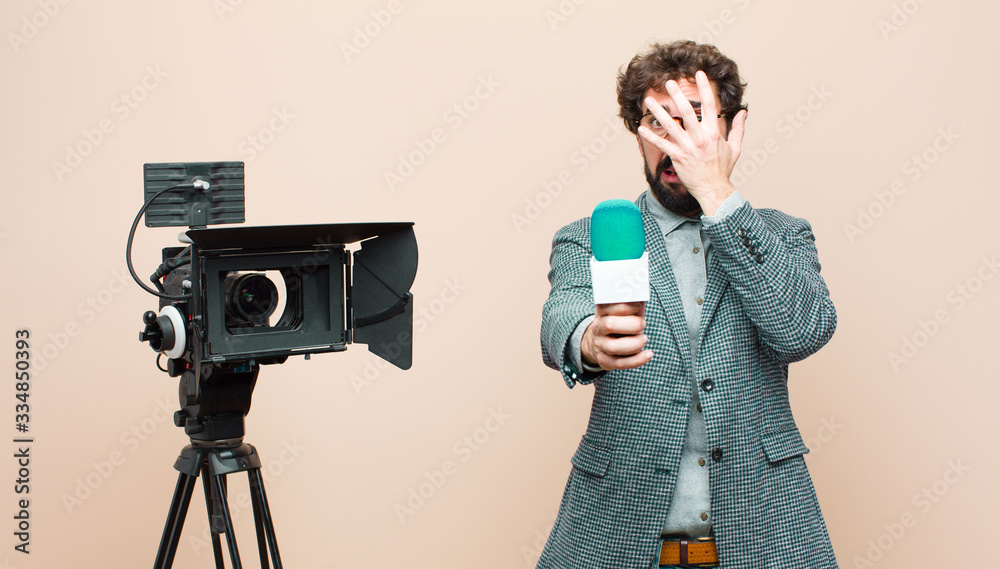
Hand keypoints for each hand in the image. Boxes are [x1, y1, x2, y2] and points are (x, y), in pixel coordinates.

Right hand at [581, 302, 652, 369]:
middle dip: (632, 325)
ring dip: (635, 344)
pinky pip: (619, 363)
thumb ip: (634, 302)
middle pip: (609, 325)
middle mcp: (598, 328)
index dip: (624, 306)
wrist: (602, 341)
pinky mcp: (605, 360)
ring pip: (614, 347)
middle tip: (643, 324)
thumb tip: (644, 293)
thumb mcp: (624, 310)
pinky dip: (637, 360)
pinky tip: (648, 354)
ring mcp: (600, 345)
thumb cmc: (620, 322)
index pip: (606, 306)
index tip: (638, 306)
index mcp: (602, 312)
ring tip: (644, 339)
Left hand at [637, 70, 746, 214]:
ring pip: (671, 125)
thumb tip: (743, 112)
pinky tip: (641, 128)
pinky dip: (651, 137)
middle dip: (678, 95)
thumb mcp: (735, 147)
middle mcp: (700, 137)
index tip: (699, 74)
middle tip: (669, 82)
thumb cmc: (723, 169)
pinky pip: (662, 145)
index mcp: (713, 132)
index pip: (709, 105)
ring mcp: (687, 147)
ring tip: (650, 100)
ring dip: (659, 112)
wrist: (714, 188)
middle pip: (687, 111)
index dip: (704, 88)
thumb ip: (738, 128)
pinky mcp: (678, 157)